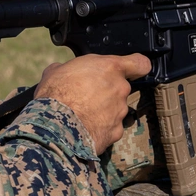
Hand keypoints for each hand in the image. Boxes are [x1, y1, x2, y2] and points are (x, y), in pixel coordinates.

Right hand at [35, 54, 151, 154]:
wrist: (55, 126)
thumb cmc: (55, 94)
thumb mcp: (56, 71)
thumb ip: (70, 68)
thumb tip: (61, 70)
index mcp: (110, 68)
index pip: (140, 63)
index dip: (137, 67)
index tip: (131, 70)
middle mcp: (120, 89)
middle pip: (122, 88)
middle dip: (108, 92)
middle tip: (87, 96)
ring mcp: (120, 112)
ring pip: (116, 109)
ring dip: (103, 110)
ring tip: (81, 114)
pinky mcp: (115, 132)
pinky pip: (111, 127)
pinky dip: (100, 128)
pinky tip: (84, 128)